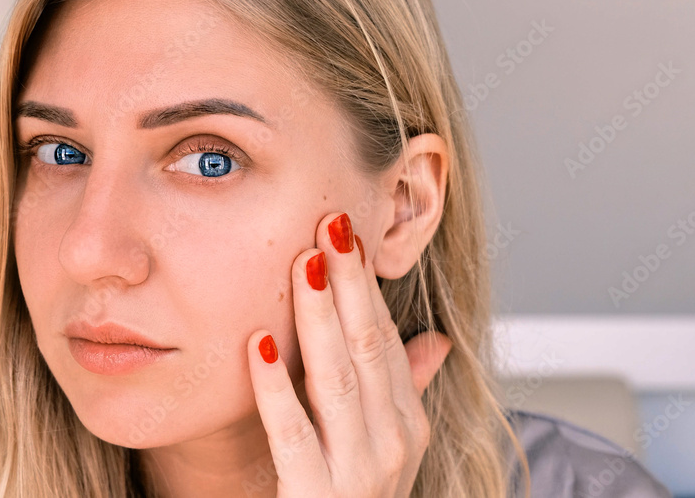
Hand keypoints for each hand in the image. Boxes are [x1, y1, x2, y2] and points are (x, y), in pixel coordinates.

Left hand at [247, 211, 451, 496]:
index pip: (387, 341)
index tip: (346, 235)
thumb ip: (407, 391)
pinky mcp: (314, 497)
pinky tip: (258, 344)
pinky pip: (293, 433)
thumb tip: (436, 342)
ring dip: (320, 318)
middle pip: (369, 348)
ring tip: (304, 265)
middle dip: (350, 284)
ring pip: (338, 380)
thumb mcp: (386, 445)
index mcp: (405, 424)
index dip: (367, 287)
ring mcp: (358, 472)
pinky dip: (276, 387)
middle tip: (330, 224)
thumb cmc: (351, 495)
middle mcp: (392, 444)